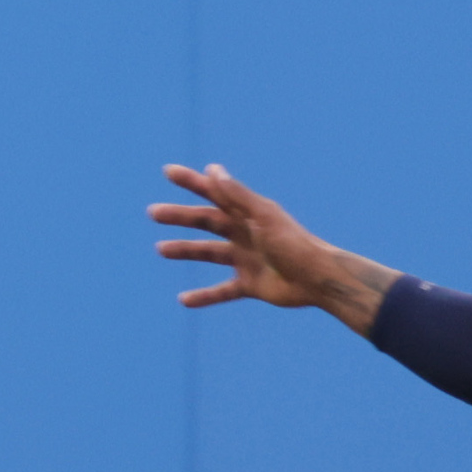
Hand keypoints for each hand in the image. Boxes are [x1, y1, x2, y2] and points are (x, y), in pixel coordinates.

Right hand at [149, 164, 396, 334]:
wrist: (318, 280)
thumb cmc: (294, 244)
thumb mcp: (264, 216)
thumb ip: (238, 196)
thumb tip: (213, 170)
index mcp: (249, 214)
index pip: (215, 193)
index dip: (193, 182)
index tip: (168, 172)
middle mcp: (245, 234)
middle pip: (206, 222)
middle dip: (181, 217)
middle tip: (154, 213)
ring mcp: (247, 260)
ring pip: (210, 254)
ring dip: (186, 251)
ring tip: (161, 249)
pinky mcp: (251, 285)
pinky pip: (223, 291)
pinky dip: (205, 297)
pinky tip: (184, 300)